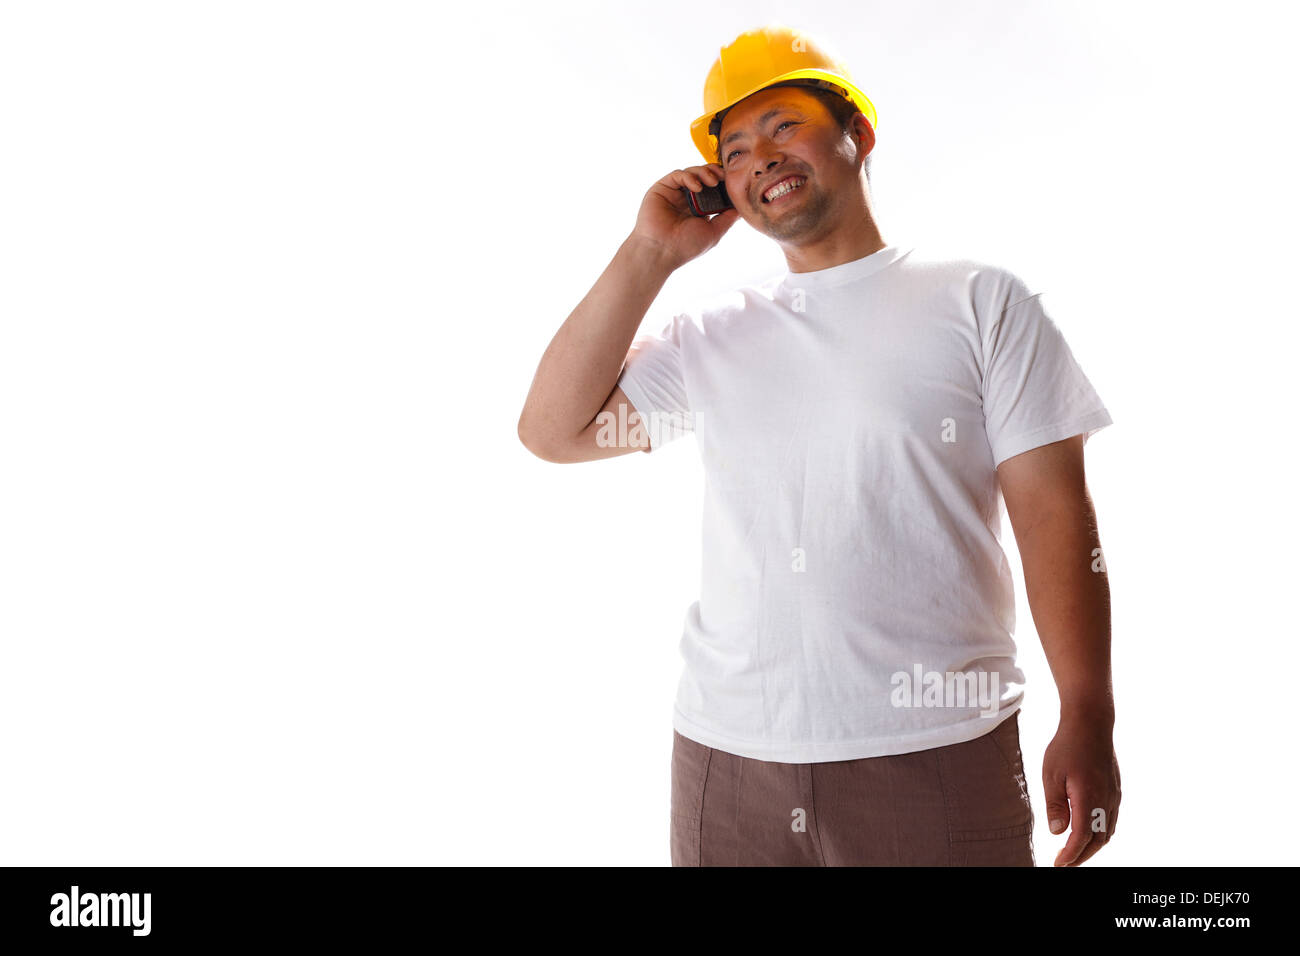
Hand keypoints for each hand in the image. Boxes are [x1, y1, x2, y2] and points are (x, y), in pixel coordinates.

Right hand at [631, 164, 739, 270]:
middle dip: (715, 173)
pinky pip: (678, 175)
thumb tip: (741, 207)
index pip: (713, 188)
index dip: (723, 182)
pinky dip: (689, 176)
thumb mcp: (714, 232)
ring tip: (712, 181)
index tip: (733, 182)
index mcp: (699, 209)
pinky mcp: (662, 188)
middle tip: (724, 177)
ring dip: (704, 172)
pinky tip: (697, 187)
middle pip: (703, 176)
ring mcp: (674, 193)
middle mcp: (686, 199)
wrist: (662, 252)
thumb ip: (728, 218)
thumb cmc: (686, 246)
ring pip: (692, 172)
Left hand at [1042, 714, 1120, 865]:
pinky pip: (1111, 820)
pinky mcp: (1116, 790)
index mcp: (1089, 797)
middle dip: (1082, 856)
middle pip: (1098, 840)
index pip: (1081, 837)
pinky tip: (1088, 833)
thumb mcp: (1051, 774)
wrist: (1091, 723)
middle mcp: (1106, 800)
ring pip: (1108, 831)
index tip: (1058, 864)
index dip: (1070, 854)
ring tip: (1075, 852)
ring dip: (1092, 846)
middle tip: (1065, 863)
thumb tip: (1058, 833)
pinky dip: (1100, 833)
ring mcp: (1114, 795)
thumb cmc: (1067, 746)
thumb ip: (1055, 805)